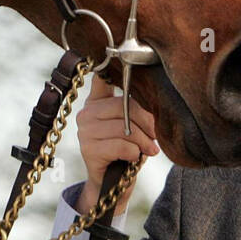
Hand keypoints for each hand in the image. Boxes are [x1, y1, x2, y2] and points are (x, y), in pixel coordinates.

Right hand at [75, 75, 158, 215]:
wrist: (114, 186)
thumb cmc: (127, 152)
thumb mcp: (134, 127)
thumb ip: (136, 109)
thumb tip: (153, 96)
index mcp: (97, 102)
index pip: (101, 79)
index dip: (107, 67)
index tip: (115, 53)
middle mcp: (87, 112)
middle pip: (123, 105)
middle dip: (146, 122)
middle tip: (156, 136)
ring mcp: (85, 130)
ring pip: (124, 127)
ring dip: (144, 141)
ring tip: (149, 150)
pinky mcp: (88, 149)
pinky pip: (120, 144)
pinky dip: (134, 152)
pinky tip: (135, 158)